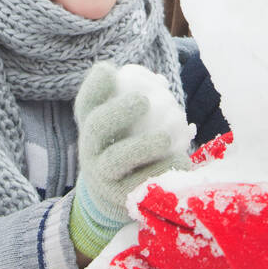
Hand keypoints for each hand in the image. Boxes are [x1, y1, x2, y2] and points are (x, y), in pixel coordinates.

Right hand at [69, 62, 189, 259]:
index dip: (94, 86)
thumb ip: (138, 104)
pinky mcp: (119, 198)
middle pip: (96, 128)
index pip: (86, 103)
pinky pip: (141, 185)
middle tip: (143, 100)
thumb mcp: (124, 126)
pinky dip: (161, 171)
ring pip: (116, 160)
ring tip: (166, 138)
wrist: (112, 197)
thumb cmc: (124, 147)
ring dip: (141, 146)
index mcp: (91, 126)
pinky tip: (181, 160)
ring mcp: (102, 175)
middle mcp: (90, 149)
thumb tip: (161, 81)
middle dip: (118, 112)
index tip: (109, 70)